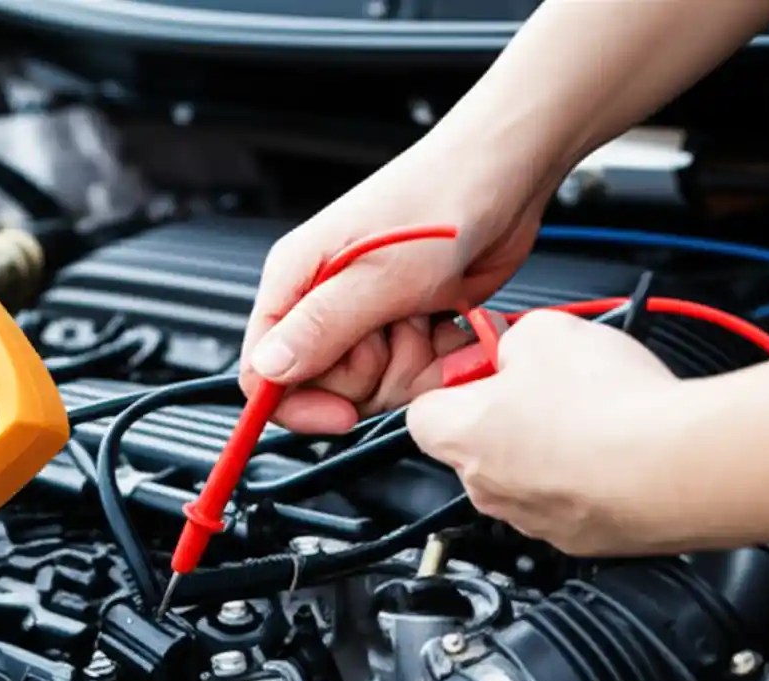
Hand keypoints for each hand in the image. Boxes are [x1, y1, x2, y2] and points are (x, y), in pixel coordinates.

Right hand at [241, 136, 546, 434]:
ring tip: (426, 318)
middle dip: (371, 375)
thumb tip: (267, 370)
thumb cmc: (440, 200)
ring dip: (410, 364)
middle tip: (397, 331)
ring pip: (372, 383)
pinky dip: (435, 359)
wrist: (505, 178)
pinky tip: (445, 324)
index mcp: (297, 278)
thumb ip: (320, 328)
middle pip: (324, 385)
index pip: (263, 369)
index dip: (298, 403)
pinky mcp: (405, 320)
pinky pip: (410, 372)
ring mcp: (366, 312)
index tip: (341, 415)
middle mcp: (325, 298)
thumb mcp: (379, 275)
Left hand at [407, 310, 689, 556]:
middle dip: (507, 413)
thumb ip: (513, 339)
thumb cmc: (608, 406)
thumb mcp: (545, 330)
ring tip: (597, 415)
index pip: (422, 413)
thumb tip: (514, 350)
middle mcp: (485, 489)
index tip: (489, 367)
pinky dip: (590, 477)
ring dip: (552, 446)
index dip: (456, 384)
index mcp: (458, 435)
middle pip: (476, 444)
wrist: (678, 468)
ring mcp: (533, 521)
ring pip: (525, 476)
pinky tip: (622, 448)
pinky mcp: (581, 539)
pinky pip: (571, 501)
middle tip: (551, 384)